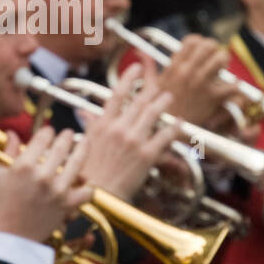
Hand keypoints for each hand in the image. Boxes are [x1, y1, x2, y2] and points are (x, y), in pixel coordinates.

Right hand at [0, 126, 91, 242]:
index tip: (49, 131)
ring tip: (84, 143)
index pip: (42, 138)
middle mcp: (43, 175)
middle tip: (69, 133)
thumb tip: (12, 133)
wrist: (8, 239)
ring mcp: (58, 190)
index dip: (47, 131)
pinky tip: (86, 179)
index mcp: (24, 166)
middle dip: (66, 136)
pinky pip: (87, 191)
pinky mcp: (67, 205)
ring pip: (78, 162)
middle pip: (62, 146)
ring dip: (83, 149)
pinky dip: (88, 185)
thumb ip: (7, 152)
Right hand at [82, 66, 179, 200]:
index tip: (137, 67)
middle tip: (159, 85)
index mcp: (102, 124)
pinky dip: (174, 127)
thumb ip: (90, 125)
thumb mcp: (86, 144)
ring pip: (153, 113)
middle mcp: (119, 129)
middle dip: (151, 90)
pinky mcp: (147, 155)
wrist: (99, 196)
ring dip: (163, 103)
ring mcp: (134, 141)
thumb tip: (84, 112)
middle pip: (139, 101)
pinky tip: (179, 121)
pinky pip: (165, 135)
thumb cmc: (89, 172)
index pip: (117, 94)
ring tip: (168, 98)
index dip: (129, 78)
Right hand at [156, 34, 241, 129]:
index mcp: (174, 67)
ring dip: (223, 63)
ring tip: (221, 71)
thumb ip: (148, 67)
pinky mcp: (213, 97)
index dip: (199, 43)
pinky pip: (232, 85)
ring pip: (221, 59)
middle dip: (214, 51)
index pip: (192, 41)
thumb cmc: (159, 110)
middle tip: (213, 59)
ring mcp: (201, 83)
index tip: (200, 52)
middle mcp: (188, 72)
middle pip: (209, 45)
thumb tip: (140, 52)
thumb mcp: (150, 86)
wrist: (168, 131)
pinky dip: (235, 87)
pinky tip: (231, 90)